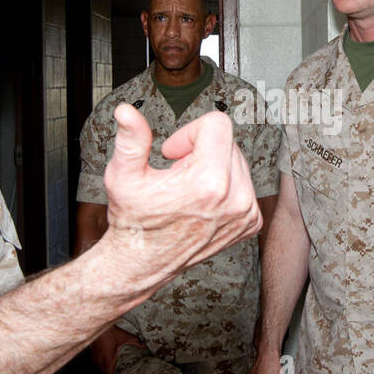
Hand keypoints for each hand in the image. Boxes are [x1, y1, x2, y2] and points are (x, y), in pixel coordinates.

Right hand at [88, 326, 144, 373]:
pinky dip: (98, 363)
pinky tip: (102, 361)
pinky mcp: (91, 352)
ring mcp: (95, 356)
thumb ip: (135, 342)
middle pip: (102, 373)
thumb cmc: (110, 332)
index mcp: (108, 358)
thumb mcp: (125, 336)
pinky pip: (94, 361)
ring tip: (108, 371)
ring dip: (102, 370)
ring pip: (97, 368)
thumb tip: (144, 345)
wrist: (99, 325)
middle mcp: (100, 359)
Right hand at [102, 104, 261, 285]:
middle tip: (176, 174)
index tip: (172, 152)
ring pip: (237, 161)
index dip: (189, 132)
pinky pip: (245, 184)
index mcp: (208, 182)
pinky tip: (202, 202)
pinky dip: (225, 187)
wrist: (143, 262)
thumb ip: (130, 139)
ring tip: (188, 190)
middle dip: (200, 150)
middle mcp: (235, 198)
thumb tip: (126, 111)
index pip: (218, 124)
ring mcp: (246, 213)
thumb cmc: (133, 220)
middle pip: (228, 141)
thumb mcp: (123, 176)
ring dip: (213, 167)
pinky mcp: (251, 223)